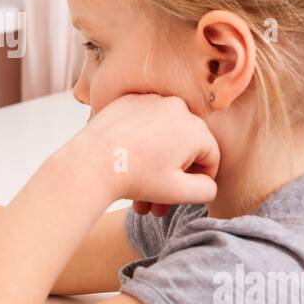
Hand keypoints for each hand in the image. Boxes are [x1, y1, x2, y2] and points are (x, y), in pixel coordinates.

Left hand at [63, 93, 219, 207]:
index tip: (183, 194)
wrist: (92, 162)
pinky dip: (142, 142)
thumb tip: (209, 181)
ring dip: (157, 162)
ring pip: (164, 136)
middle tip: (159, 201)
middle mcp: (177, 108)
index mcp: (195, 128)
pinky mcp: (130, 101)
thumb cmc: (136, 177)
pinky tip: (129, 163)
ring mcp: (152, 101)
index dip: (200, 179)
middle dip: (174, 176)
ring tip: (141, 193)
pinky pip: (145, 123)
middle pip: (185, 146)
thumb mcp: (178, 192)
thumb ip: (206, 189)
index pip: (211, 156)